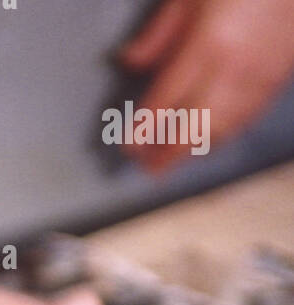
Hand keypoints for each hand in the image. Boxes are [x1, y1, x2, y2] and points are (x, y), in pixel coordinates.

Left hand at [120, 0, 293, 173]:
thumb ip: (159, 32)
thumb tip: (130, 61)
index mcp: (207, 45)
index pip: (165, 102)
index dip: (144, 130)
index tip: (130, 147)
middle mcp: (234, 70)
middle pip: (193, 129)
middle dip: (169, 153)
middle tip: (150, 167)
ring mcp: (260, 79)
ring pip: (222, 131)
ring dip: (195, 148)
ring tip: (173, 156)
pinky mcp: (278, 80)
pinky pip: (246, 120)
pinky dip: (223, 135)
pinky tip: (207, 138)